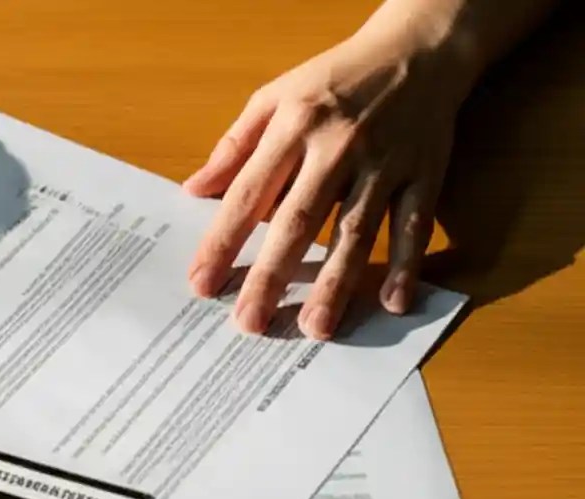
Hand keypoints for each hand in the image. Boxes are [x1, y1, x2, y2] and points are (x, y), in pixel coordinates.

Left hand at [183, 31, 468, 338]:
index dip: (222, 241)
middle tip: (250, 323)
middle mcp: (337, 147)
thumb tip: (194, 190)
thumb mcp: (275, 97)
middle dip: (271, 276)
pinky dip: (406, 265)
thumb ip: (234, 147)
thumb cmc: (336, 80)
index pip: (248, 194)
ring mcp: (384, 163)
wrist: (418, 49)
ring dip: (335, 283)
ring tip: (315, 328)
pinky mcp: (425, 173)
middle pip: (298, 222)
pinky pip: (413, 226)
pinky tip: (391, 303)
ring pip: (356, 232)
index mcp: (292, 127)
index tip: (202, 283)